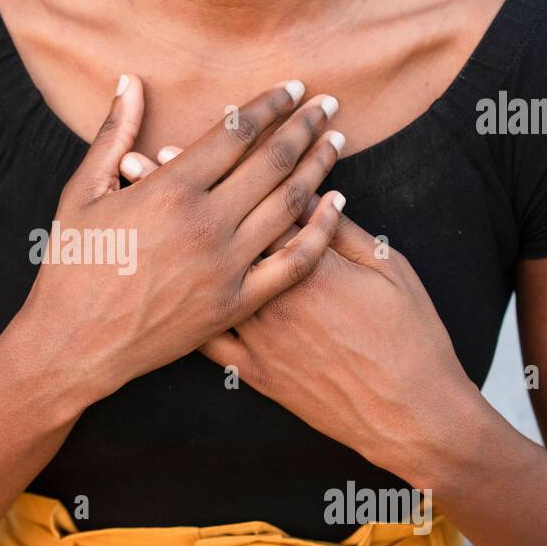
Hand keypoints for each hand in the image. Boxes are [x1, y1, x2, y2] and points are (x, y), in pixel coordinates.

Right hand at [12, 74, 346, 400]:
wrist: (75, 343)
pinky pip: (294, 262)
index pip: (235, 131)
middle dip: (304, 125)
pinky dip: (320, 229)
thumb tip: (129, 80)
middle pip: (273, 160)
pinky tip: (336, 202)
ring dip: (318, 166)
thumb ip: (114, 134)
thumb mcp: (83, 192)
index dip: (268, 104)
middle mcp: (205, 223)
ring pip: (290, 203)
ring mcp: (225, 266)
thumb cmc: (72, 266)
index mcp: (169, 189)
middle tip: (327, 103)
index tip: (291, 88)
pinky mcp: (236, 302)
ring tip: (335, 140)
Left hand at [123, 143, 477, 477]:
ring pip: (201, 279)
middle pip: (219, 233)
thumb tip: (317, 190)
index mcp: (308, 262)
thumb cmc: (408, 335)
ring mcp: (258, 336)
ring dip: (169, 242)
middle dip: (182, 191)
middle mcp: (273, 296)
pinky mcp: (252, 371)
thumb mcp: (387, 268)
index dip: (232, 165)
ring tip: (139, 216)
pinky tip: (154, 285)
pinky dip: (177, 308)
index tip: (204, 132)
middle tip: (147, 156)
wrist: (406, 413)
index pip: (263, 198)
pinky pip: (204, 339)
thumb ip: (342, 231)